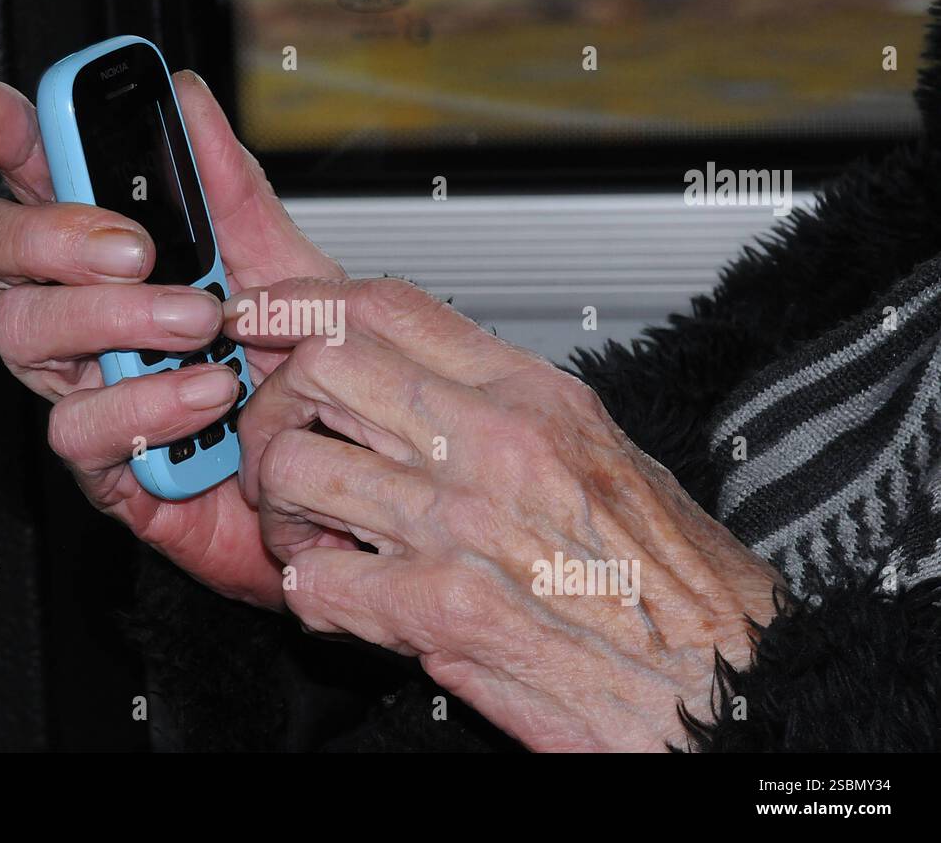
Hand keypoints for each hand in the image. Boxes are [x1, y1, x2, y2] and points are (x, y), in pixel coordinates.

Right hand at [0, 73, 343, 607]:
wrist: (340, 473)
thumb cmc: (298, 372)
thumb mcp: (282, 265)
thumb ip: (231, 188)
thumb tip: (188, 98)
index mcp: (116, 254)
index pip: (37, 180)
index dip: (1, 137)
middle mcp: (85, 315)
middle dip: (45, 235)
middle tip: (130, 248)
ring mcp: (86, 386)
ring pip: (23, 335)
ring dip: (113, 319)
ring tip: (200, 323)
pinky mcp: (105, 462)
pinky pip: (79, 429)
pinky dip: (147, 403)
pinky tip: (207, 393)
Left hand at [229, 276, 783, 749]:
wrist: (726, 683)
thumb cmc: (680, 581)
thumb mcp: (605, 453)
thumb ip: (509, 410)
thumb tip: (424, 382)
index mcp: (533, 397)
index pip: (387, 307)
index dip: (302, 302)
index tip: (259, 315)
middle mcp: (493, 445)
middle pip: (323, 370)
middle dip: (273, 407)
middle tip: (279, 447)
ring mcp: (461, 525)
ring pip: (297, 469)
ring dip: (281, 509)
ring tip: (309, 538)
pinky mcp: (441, 613)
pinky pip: (312, 583)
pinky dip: (308, 595)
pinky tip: (341, 600)